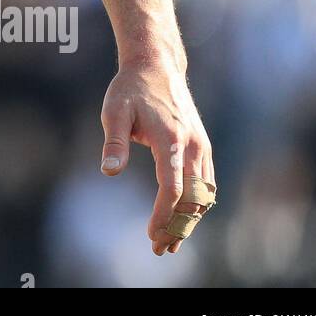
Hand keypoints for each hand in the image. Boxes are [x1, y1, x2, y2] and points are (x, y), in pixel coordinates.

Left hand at [99, 59, 214, 254]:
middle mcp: (192, 146)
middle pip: (192, 198)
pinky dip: (198, 205)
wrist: (157, 66)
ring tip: (173, 242)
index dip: (163, 215)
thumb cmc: (130, 89)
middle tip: (160, 249)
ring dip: (190, 220)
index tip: (151, 235)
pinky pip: (207, 183)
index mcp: (170, 139)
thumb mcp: (114, 111)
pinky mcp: (202, 146)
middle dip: (177, 226)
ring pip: (203, 194)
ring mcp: (201, 147)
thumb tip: (109, 172)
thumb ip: (114, 143)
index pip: (172, 187)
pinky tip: (186, 218)